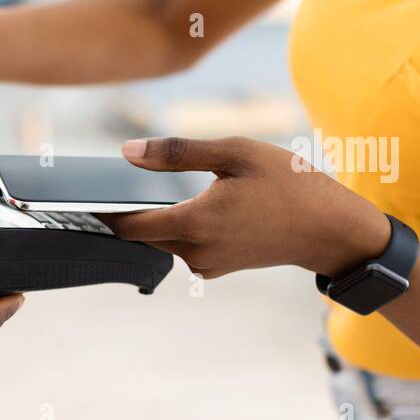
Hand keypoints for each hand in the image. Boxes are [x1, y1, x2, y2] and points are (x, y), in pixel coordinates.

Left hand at [101, 136, 391, 278]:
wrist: (330, 229)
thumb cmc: (289, 184)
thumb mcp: (236, 152)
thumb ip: (177, 153)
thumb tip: (127, 152)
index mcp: (194, 223)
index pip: (127, 225)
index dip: (105, 210)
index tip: (89, 194)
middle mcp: (194, 251)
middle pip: (140, 234)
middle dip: (130, 210)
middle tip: (125, 181)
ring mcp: (205, 264)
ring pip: (162, 240)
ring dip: (158, 217)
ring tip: (164, 187)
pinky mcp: (215, 267)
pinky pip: (183, 246)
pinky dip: (181, 227)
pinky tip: (196, 203)